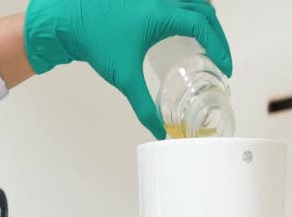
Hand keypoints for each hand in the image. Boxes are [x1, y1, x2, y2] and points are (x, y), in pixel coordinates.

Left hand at [24, 0, 232, 138]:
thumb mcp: (123, 76)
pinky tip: (183, 28)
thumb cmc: (92, 40)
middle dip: (217, 34)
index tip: (225, 66)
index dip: (220, 46)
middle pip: (203, 10)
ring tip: (208, 43)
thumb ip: (143, 106)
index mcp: (160, 13)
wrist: (66, 19)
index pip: (203, 26)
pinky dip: (187, 11)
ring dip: (204, 19)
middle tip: (221, 57)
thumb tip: (157, 129)